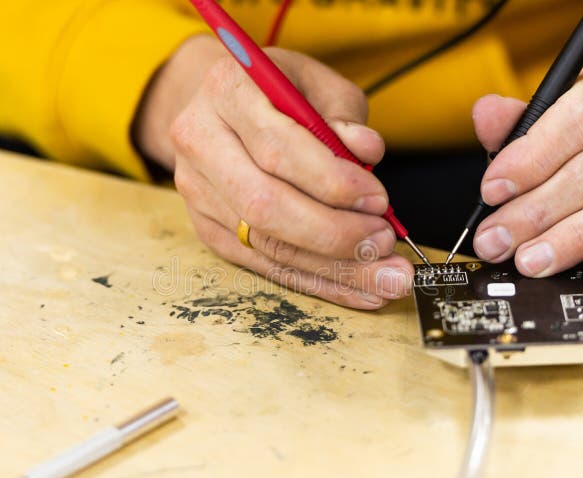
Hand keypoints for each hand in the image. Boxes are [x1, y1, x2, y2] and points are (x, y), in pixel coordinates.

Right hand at [133, 36, 412, 308]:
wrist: (222, 108)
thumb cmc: (280, 93)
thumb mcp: (317, 83)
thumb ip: (343, 113)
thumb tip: (367, 152)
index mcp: (227, 90)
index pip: (277, 148)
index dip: (331, 181)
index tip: (377, 199)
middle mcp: (200, 141)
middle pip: (264, 204)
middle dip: (333, 233)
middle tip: (383, 244)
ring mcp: (197, 191)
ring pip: (265, 244)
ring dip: (332, 269)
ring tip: (385, 277)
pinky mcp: (207, 229)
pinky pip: (264, 266)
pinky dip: (316, 281)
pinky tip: (357, 288)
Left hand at [471, 55, 582, 285]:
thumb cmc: (568, 138)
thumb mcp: (535, 121)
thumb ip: (509, 122)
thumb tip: (486, 113)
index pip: (578, 116)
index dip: (531, 157)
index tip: (492, 190)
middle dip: (537, 211)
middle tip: (498, 239)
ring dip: (572, 239)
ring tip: (531, 260)